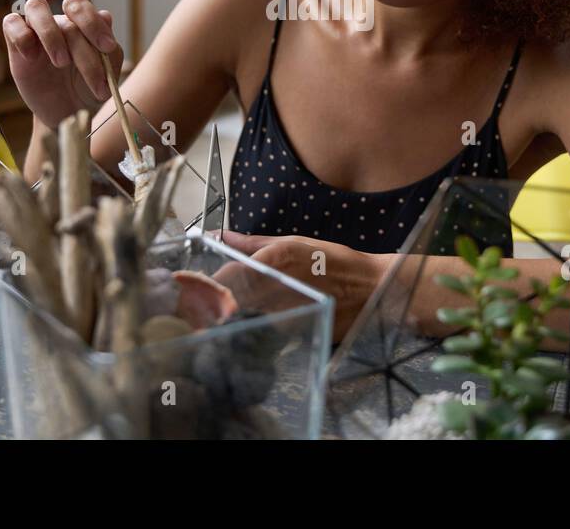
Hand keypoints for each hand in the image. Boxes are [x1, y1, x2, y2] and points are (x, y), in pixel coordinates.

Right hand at [2, 0, 123, 127]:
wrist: (67, 113)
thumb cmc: (87, 90)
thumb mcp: (105, 74)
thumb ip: (109, 49)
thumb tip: (105, 16)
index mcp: (83, 25)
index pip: (82, 6)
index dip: (93, 22)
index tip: (107, 47)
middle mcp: (61, 22)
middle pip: (66, 14)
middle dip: (79, 44)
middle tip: (87, 66)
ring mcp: (37, 30)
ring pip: (36, 7)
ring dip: (51, 34)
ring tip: (61, 63)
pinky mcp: (16, 44)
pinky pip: (11, 23)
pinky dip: (22, 37)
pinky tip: (32, 58)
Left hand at [214, 231, 388, 340]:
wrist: (370, 289)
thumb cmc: (332, 261)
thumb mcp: (293, 243)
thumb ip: (253, 243)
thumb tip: (222, 236)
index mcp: (274, 260)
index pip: (225, 277)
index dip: (209, 285)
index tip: (198, 288)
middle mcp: (277, 287)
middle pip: (231, 302)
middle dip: (218, 304)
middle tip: (210, 306)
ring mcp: (285, 313)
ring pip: (247, 319)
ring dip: (238, 317)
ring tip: (237, 314)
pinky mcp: (295, 333)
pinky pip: (266, 332)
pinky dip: (260, 329)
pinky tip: (264, 324)